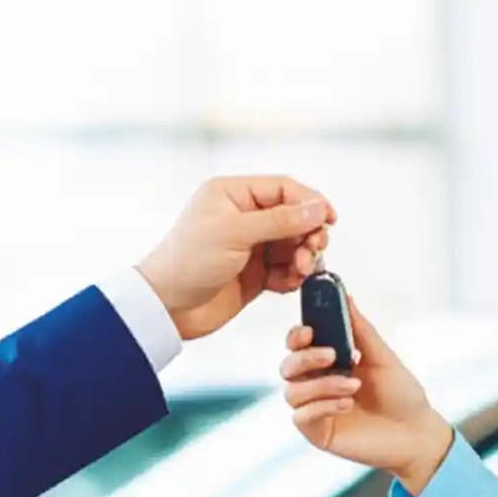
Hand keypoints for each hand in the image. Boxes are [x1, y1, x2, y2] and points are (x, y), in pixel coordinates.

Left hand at [136, 176, 336, 339]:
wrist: (167, 308)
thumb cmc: (189, 262)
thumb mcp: (236, 233)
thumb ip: (280, 220)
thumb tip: (318, 208)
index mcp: (233, 194)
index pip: (283, 189)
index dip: (310, 201)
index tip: (329, 219)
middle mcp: (244, 216)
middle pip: (294, 217)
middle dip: (308, 234)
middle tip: (313, 250)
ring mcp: (250, 245)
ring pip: (294, 245)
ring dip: (304, 257)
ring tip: (300, 270)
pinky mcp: (255, 273)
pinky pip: (287, 269)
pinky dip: (293, 277)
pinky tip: (288, 283)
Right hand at [280, 296, 453, 495]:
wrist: (417, 433)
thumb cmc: (402, 394)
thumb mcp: (382, 356)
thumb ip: (361, 329)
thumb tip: (345, 295)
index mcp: (329, 362)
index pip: (298, 344)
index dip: (297, 335)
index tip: (310, 331)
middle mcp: (317, 384)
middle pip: (287, 366)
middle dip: (305, 358)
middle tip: (332, 356)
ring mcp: (315, 409)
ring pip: (292, 392)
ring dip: (322, 385)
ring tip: (353, 387)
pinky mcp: (317, 433)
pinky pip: (300, 416)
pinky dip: (321, 406)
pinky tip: (347, 405)